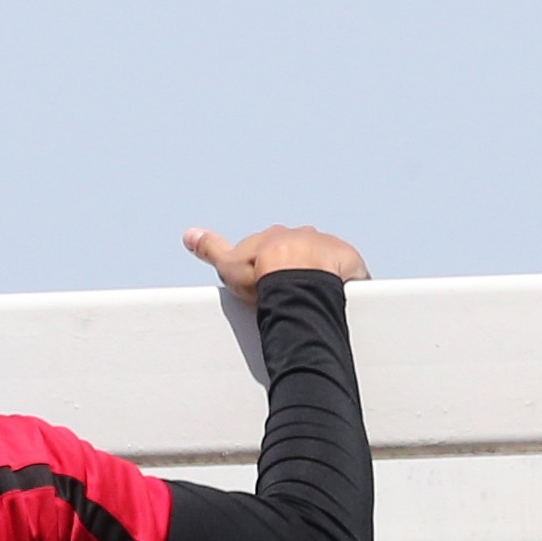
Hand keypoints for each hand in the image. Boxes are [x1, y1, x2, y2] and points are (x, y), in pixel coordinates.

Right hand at [184, 224, 369, 296]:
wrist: (294, 275)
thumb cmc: (259, 274)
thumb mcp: (227, 263)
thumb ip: (210, 248)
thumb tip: (188, 234)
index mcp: (279, 237)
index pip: (277, 249)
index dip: (275, 266)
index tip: (273, 284)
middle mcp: (306, 236)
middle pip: (305, 254)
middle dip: (303, 270)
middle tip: (296, 297)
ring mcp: (330, 247)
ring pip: (330, 263)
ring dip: (327, 279)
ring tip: (319, 305)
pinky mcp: (350, 262)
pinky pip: (353, 275)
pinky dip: (350, 287)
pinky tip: (344, 304)